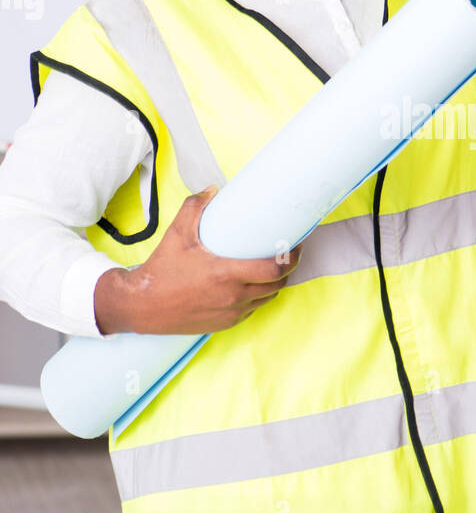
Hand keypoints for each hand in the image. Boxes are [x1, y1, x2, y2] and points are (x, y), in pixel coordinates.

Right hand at [94, 184, 302, 335]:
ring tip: (273, 269)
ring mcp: (230, 312)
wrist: (142, 306)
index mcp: (226, 274)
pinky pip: (251, 310)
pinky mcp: (224, 323)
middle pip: (276, 285)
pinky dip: (257, 298)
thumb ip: (195, 207)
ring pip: (266, 299)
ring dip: (273, 285)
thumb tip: (212, 189)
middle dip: (286, 270)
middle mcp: (233, 296)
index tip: (296, 247)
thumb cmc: (162, 270)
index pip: (274, 270)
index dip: (291, 259)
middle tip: (287, 255)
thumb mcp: (177, 234)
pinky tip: (254, 286)